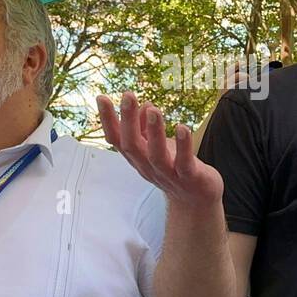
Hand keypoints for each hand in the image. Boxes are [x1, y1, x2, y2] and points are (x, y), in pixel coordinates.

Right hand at [96, 92, 223, 208]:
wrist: (195, 201)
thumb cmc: (173, 168)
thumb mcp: (156, 148)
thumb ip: (148, 129)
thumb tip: (145, 104)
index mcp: (137, 158)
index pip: (117, 139)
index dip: (107, 121)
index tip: (101, 98)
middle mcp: (148, 167)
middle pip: (132, 146)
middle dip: (128, 120)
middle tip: (128, 96)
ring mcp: (168, 174)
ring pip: (156, 155)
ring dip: (154, 132)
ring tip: (154, 109)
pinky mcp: (190, 178)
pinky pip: (184, 163)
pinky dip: (183, 146)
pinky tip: (182, 127)